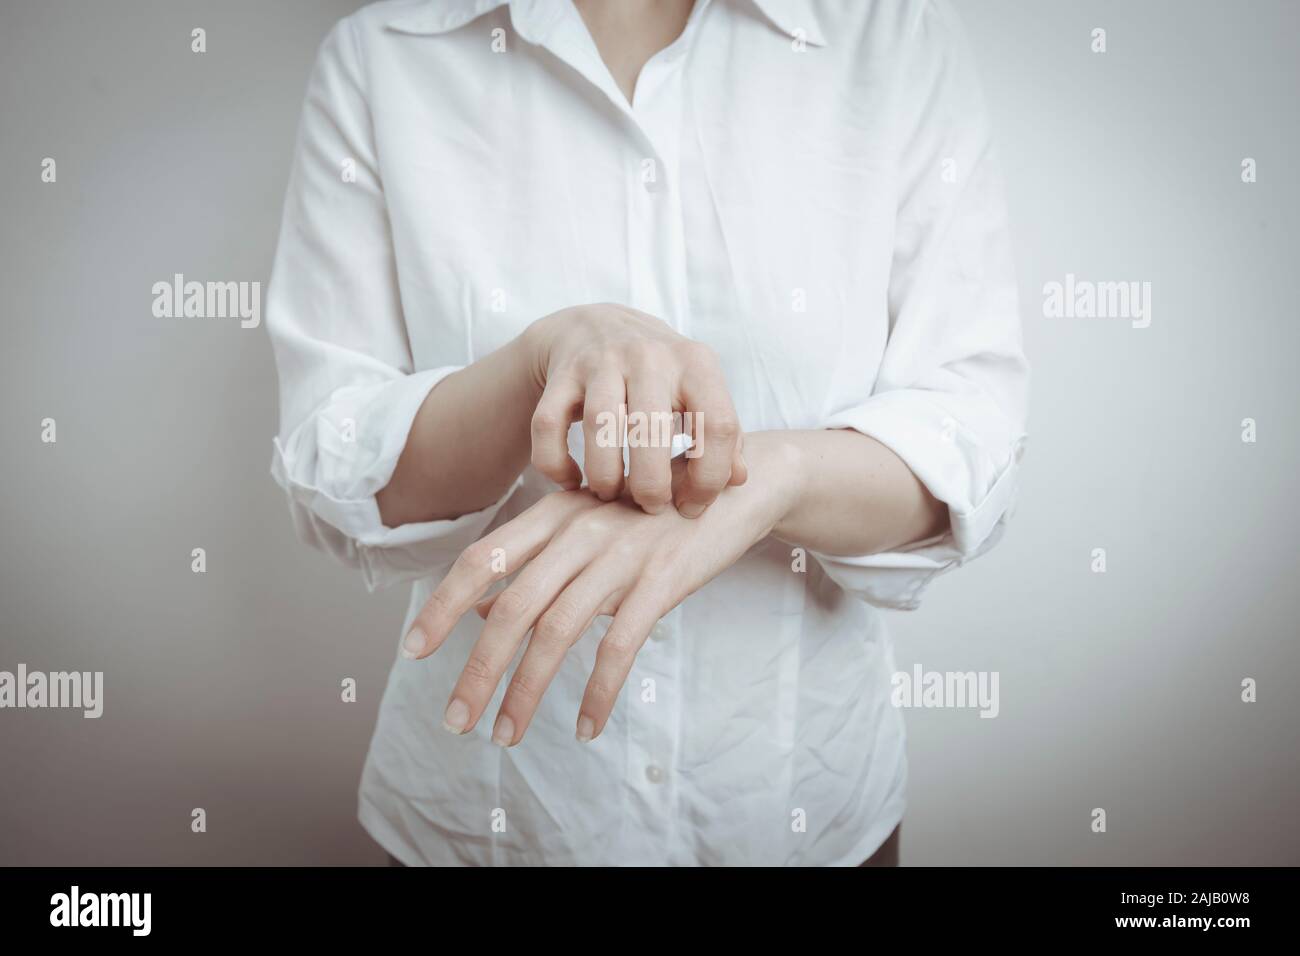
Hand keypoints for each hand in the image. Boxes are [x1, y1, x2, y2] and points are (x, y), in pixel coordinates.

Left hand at [401, 433, 804, 745]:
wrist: (737, 483)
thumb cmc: (653, 511)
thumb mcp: (588, 526)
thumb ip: (535, 564)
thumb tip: (476, 613)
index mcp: (554, 513)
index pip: (481, 559)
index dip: (442, 605)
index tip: (414, 650)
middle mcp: (579, 530)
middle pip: (510, 608)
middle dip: (476, 672)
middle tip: (455, 721)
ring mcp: (621, 554)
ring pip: (556, 633)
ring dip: (525, 693)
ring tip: (506, 735)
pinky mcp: (662, 580)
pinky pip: (619, 647)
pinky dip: (597, 692)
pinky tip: (587, 727)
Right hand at [522, 303, 746, 517]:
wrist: (594, 325)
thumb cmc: (661, 374)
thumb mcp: (699, 391)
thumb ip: (724, 435)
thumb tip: (739, 480)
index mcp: (695, 362)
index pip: (718, 424)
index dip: (710, 477)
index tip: (691, 506)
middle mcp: (649, 356)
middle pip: (652, 429)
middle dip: (651, 484)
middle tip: (649, 506)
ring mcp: (600, 362)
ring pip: (598, 426)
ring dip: (604, 475)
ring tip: (611, 495)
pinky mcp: (561, 375)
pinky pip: (548, 426)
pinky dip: (556, 463)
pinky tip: (572, 481)